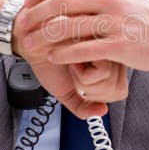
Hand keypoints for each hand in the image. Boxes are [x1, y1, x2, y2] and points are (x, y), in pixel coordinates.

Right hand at [13, 14, 127, 118]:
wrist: (30, 41)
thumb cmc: (48, 62)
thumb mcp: (64, 91)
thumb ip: (82, 106)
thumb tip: (102, 111)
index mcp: (112, 62)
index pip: (119, 92)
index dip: (94, 93)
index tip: (78, 77)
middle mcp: (114, 51)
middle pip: (114, 87)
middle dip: (86, 86)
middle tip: (72, 68)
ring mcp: (108, 43)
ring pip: (108, 79)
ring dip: (82, 77)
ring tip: (69, 61)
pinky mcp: (100, 38)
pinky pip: (101, 70)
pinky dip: (80, 71)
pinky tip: (68, 56)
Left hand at [16, 0, 148, 83]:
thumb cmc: (145, 19)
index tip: (26, 5)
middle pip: (61, 3)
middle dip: (36, 16)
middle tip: (21, 26)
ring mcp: (116, 22)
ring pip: (69, 26)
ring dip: (44, 36)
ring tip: (31, 45)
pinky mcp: (121, 45)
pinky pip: (84, 49)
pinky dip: (64, 54)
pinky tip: (53, 58)